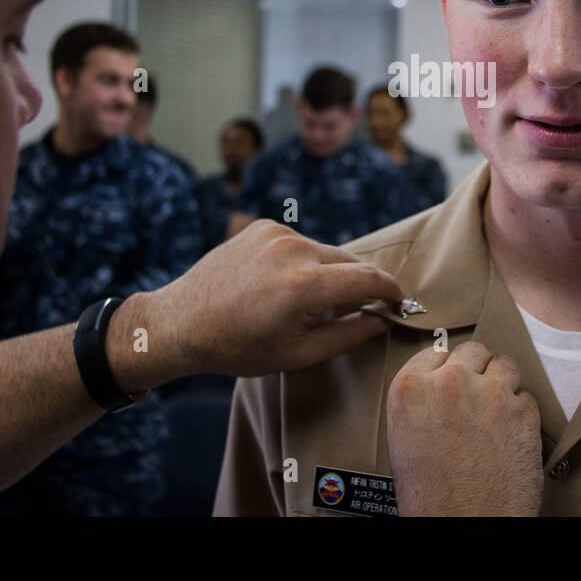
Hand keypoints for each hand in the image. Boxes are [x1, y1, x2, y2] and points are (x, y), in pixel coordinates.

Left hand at [122, 219, 402, 382]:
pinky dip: (304, 261)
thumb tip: (380, 320)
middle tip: (363, 309)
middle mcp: (293, 250)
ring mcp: (276, 233)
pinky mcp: (262, 226)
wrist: (181, 322)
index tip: (400, 301)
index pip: (368, 279)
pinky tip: (283, 285)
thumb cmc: (237, 347)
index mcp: (303, 286)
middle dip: (361, 284)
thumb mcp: (296, 354)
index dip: (390, 291)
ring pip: (326, 252)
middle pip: (350, 262)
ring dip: (329, 273)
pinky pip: (300, 243)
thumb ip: (347, 335)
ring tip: (309, 304)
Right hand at [386, 341, 542, 515]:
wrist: (466, 526)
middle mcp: (450, 383)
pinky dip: (521, 411)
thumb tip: (439, 390)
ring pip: (505, 365)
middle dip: (476, 370)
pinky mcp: (524, 413)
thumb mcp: (404, 441)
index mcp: (410, 389)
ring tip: (497, 410)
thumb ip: (421, 404)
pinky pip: (527, 396)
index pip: (434, 353)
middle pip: (472, 351)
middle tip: (476, 395)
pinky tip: (511, 433)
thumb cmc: (431, 499)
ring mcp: (491, 394)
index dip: (445, 369)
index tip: (450, 380)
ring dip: (502, 383)